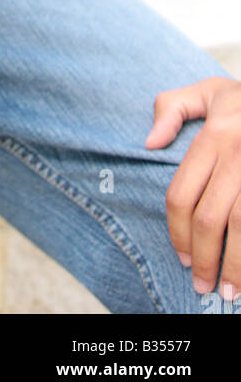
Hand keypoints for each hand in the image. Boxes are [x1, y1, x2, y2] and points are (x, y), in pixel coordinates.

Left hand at [146, 75, 240, 300]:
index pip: (182, 194)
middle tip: (201, 284)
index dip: (176, 231)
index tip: (180, 256)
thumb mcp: (209, 91)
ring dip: (234, 264)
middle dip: (203, 258)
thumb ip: (173, 108)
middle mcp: (235, 154)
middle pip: (209, 218)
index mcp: (213, 135)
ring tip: (229, 290)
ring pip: (240, 226)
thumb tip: (149, 143)